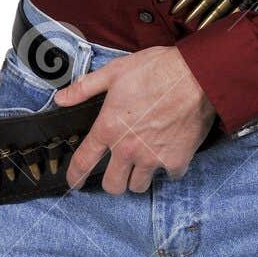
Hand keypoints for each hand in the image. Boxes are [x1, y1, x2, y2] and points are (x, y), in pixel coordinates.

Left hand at [53, 45, 216, 193]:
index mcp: (109, 128)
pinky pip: (168, 176)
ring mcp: (153, 157)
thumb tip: (60, 99)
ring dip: (138, 177)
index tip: (74, 182)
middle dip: (112, 181)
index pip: (83, 161)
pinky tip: (168, 153)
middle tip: (118, 171)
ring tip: (142, 163)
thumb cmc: (156, 70)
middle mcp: (127, 149)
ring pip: (138, 186)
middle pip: (112, 185)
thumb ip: (85, 88)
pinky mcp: (176, 160)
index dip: (74, 176)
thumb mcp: (114, 72)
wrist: (196, 75)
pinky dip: (168, 168)